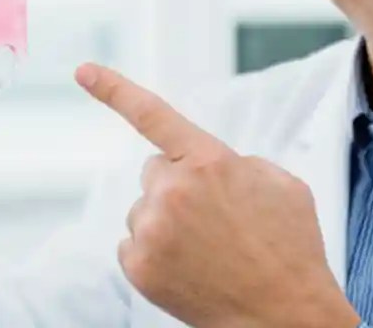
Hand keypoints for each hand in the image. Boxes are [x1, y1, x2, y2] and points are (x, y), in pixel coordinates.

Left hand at [75, 64, 360, 327]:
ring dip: (167, 222)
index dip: (113, 88)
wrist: (285, 315)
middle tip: (214, 218)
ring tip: (209, 250)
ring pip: (144, 209)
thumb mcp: (281, 184)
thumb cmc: (291, 249)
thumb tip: (209, 166)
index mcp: (209, 160)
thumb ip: (237, 162)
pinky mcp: (138, 266)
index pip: (153, 114)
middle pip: (154, 171)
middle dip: (176, 185)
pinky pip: (133, 245)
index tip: (81, 69)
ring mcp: (151, 229)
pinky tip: (189, 268)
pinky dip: (155, 254)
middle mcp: (173, 189)